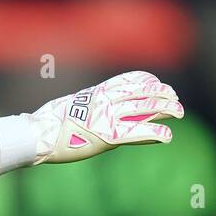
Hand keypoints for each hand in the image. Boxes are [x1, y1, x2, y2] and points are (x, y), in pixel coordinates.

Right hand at [30, 69, 183, 165]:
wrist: (36, 135)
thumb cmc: (47, 123)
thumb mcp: (69, 104)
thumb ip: (86, 104)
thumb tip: (88, 106)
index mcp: (97, 92)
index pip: (130, 79)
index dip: (149, 81)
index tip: (157, 84)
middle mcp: (105, 100)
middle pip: (144, 91)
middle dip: (164, 94)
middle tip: (175, 100)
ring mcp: (107, 116)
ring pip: (147, 107)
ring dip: (167, 109)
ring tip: (179, 113)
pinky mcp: (108, 136)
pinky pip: (138, 132)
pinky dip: (156, 133)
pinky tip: (167, 136)